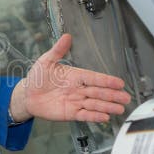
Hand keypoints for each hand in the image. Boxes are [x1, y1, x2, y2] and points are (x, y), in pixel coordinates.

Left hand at [10, 34, 131, 122]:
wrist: (27, 95)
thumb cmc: (37, 78)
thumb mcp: (46, 61)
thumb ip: (58, 51)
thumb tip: (66, 36)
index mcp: (75, 76)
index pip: (94, 78)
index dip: (107, 81)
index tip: (119, 83)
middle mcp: (78, 89)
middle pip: (99, 92)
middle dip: (113, 95)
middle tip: (126, 97)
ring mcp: (76, 102)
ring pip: (95, 104)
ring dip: (107, 107)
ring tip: (120, 109)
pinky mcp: (70, 113)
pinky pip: (84, 115)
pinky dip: (94, 116)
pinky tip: (104, 117)